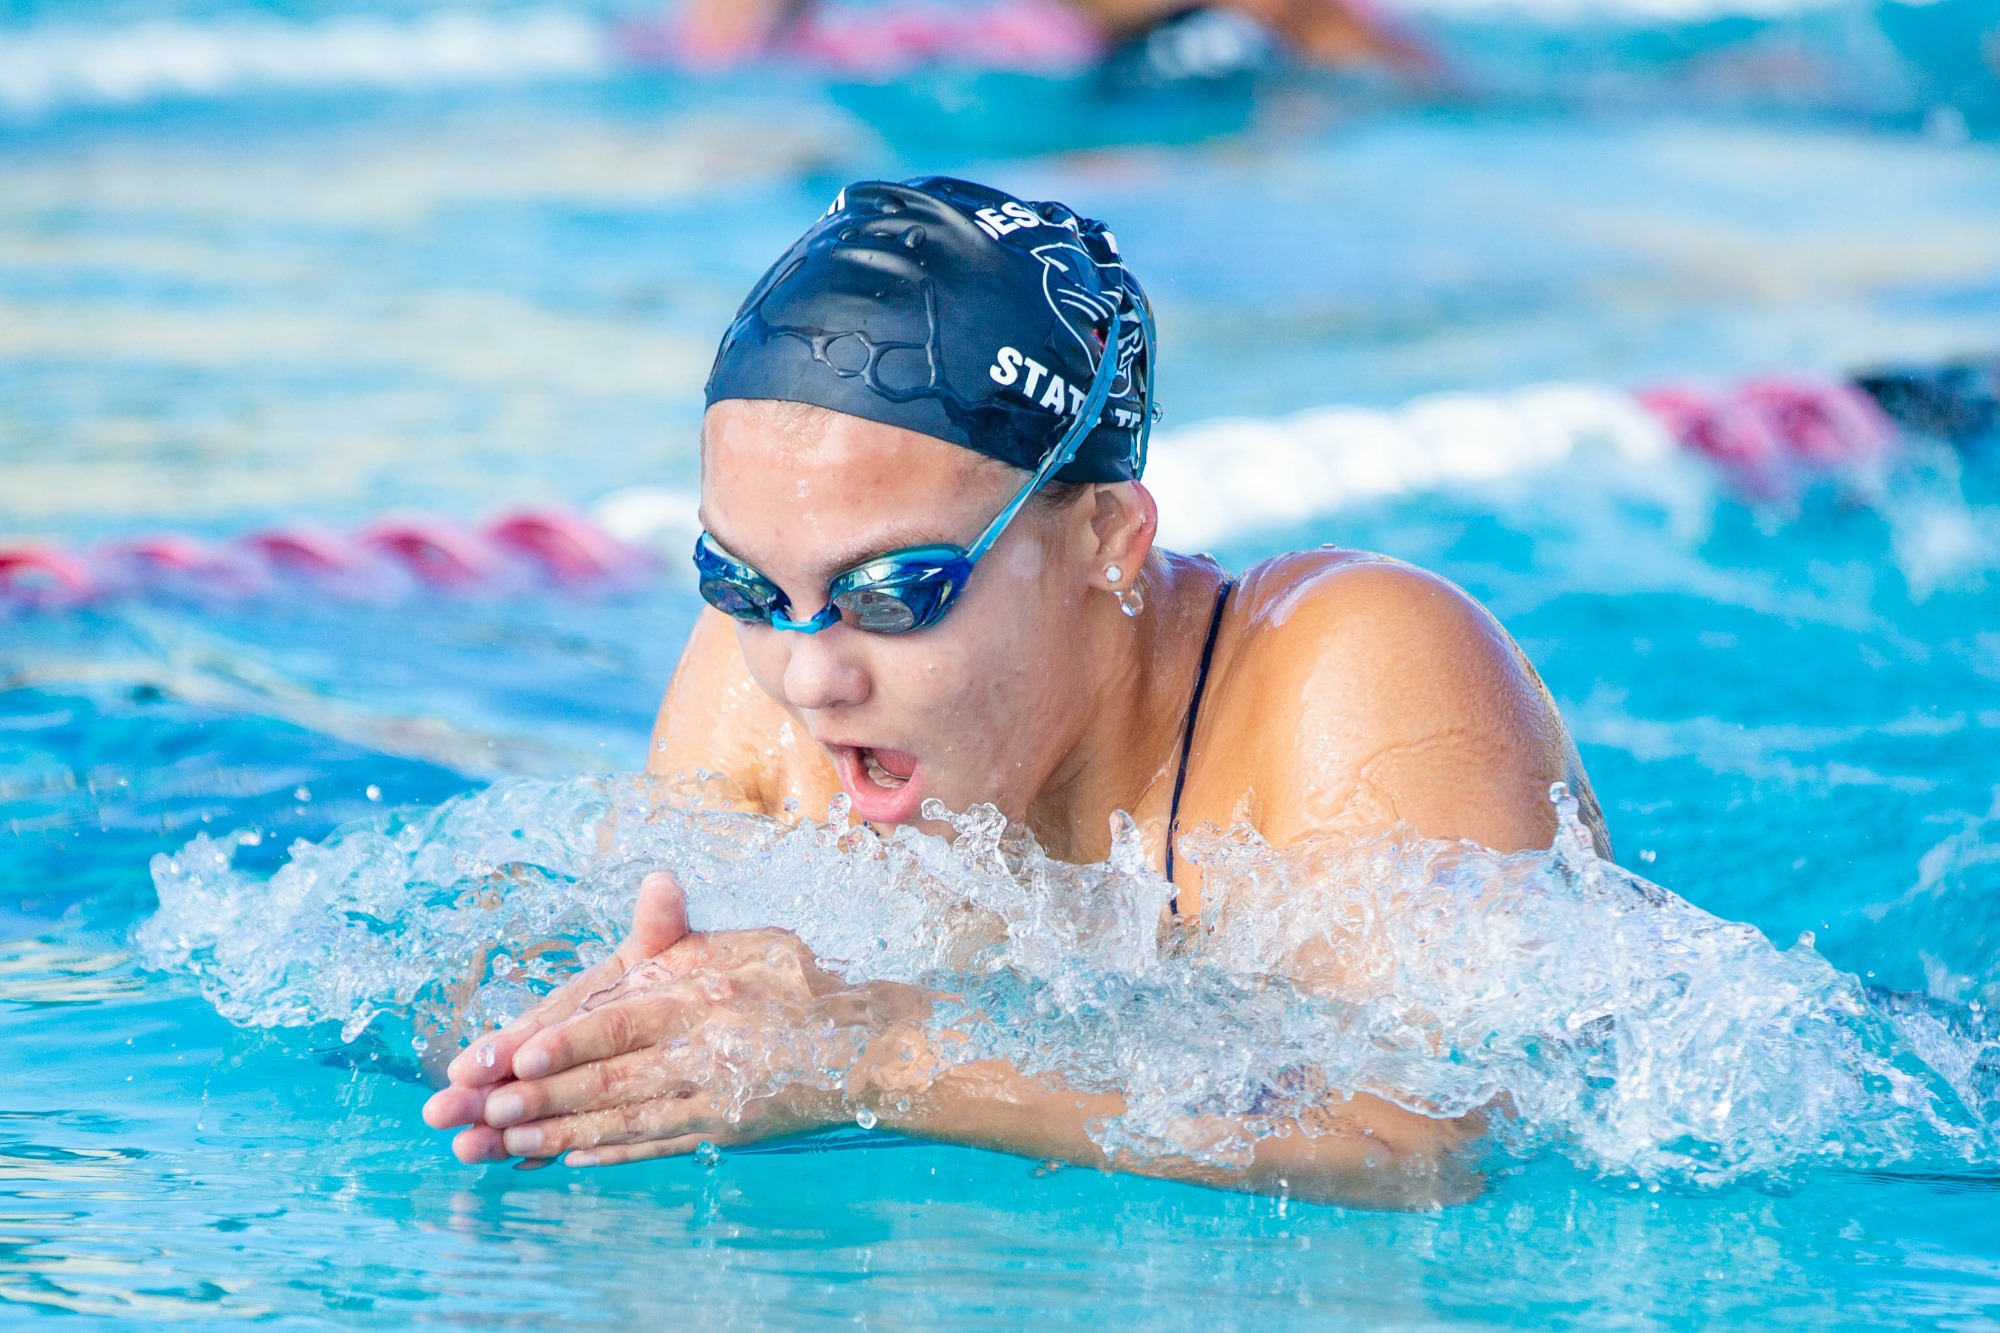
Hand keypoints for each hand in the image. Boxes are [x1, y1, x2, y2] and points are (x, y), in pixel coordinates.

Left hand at [422, 870, 927, 1165]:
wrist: (867, 1044)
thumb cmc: (798, 983)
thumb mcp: (747, 942)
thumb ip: (686, 923)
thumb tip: (656, 879)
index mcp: (709, 992)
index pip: (626, 1018)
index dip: (571, 1038)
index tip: (518, 1054)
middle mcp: (710, 1046)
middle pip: (614, 1075)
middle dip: (544, 1094)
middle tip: (484, 1110)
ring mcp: (717, 1094)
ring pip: (626, 1115)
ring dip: (562, 1128)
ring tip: (505, 1140)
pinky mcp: (725, 1130)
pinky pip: (659, 1141)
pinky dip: (613, 1150)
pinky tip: (570, 1156)